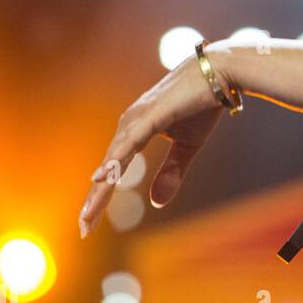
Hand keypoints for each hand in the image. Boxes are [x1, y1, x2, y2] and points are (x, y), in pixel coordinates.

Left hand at [78, 49, 228, 237]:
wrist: (220, 74)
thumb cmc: (203, 104)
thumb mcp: (187, 146)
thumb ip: (172, 172)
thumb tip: (156, 202)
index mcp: (136, 131)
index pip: (114, 168)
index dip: (103, 195)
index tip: (90, 222)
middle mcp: (130, 124)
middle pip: (107, 168)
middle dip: (95, 199)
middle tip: (82, 228)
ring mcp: (137, 119)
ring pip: (113, 161)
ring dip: (100, 189)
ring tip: (88, 215)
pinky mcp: (150, 115)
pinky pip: (128, 145)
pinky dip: (114, 162)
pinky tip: (100, 178)